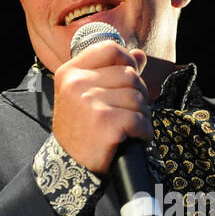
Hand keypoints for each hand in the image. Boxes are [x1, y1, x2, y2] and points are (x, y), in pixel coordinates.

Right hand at [52, 40, 151, 174]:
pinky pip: (140, 119)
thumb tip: (139, 54)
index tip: (128, 80)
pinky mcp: (105, 122)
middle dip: (138, 95)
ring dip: (142, 115)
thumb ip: (112, 72)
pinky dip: (144, 131)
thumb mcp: (86, 95)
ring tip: (130, 127)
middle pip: (130, 75)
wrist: (70, 166)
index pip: (110, 49)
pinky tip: (135, 138)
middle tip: (129, 112)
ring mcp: (90, 102)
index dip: (127, 62)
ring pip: (138, 97)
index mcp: (70, 72)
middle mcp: (77, 84)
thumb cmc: (81, 129)